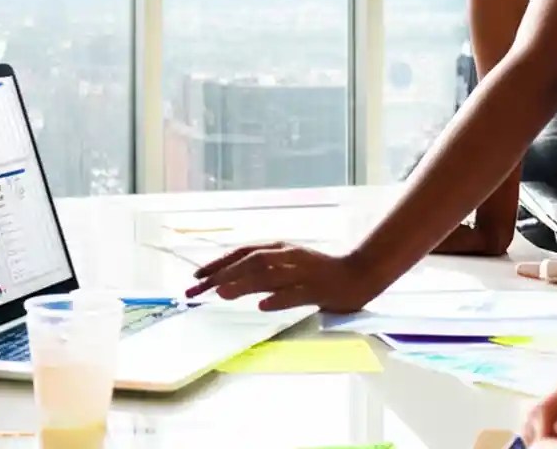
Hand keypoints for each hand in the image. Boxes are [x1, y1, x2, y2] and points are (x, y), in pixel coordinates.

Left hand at [184, 242, 378, 312]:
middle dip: (221, 275)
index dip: (218, 263)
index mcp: (280, 250)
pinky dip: (279, 299)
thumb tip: (231, 281)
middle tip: (197, 290)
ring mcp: (303, 273)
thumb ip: (263, 273)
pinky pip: (296, 294)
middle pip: (250, 263)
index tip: (196, 276)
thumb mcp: (288, 267)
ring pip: (269, 276)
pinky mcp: (319, 289)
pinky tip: (263, 306)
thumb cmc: (321, 273)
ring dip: (243, 284)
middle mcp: (288, 257)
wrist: (360, 273)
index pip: (243, 254)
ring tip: (221, 294)